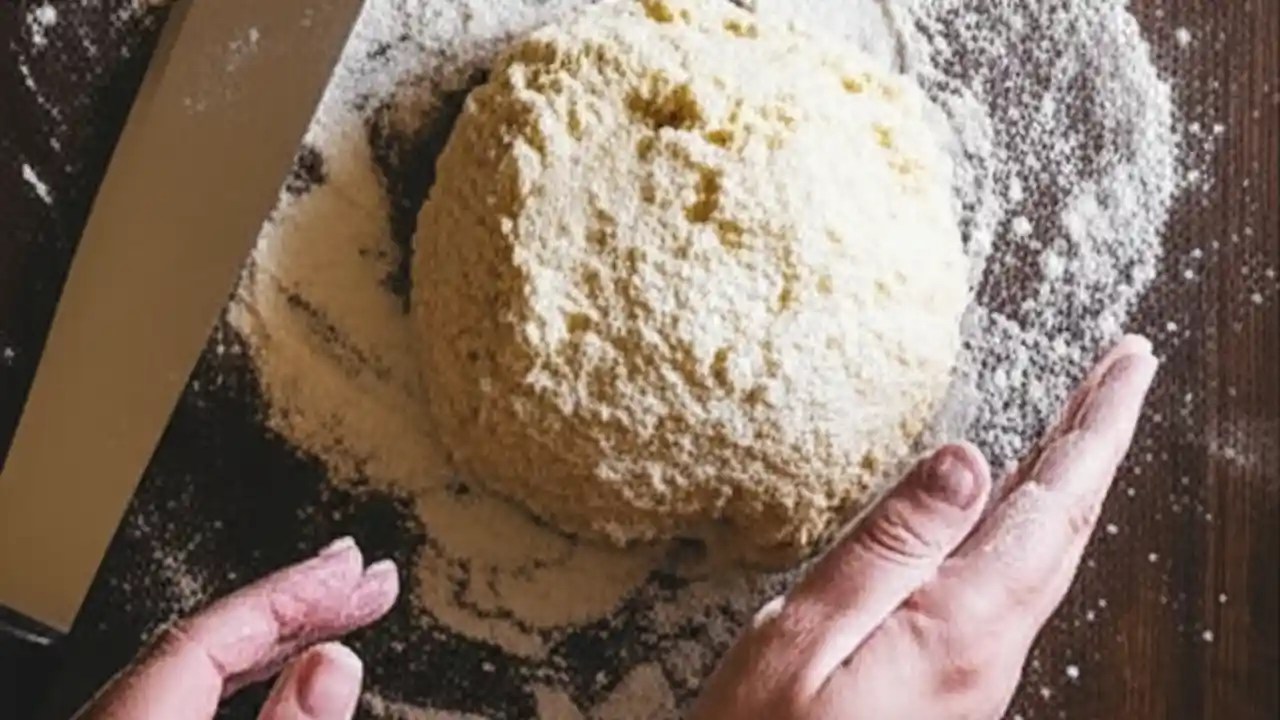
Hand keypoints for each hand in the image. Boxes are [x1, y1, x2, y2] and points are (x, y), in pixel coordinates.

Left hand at [75, 537, 399, 719]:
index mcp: (133, 714)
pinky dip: (243, 674)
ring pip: (198, 668)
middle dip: (295, 601)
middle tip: (363, 576)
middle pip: (207, 639)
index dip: (292, 589)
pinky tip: (280, 674)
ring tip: (339, 613)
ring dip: (276, 638)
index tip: (356, 569)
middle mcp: (118, 715)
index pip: (212, 627)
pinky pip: (186, 694)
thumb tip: (336, 662)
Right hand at [691, 335, 1157, 718]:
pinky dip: (1030, 523)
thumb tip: (965, 461)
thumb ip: (887, 548)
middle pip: (1064, 526)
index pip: (1052, 505)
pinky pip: (1013, 583)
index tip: (1130, 363)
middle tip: (1123, 369)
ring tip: (1080, 420)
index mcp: (960, 626)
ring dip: (1069, 478)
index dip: (1098, 426)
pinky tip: (1015, 505)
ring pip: (1043, 555)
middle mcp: (988, 650)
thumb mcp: (806, 633)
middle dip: (1097, 439)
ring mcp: (977, 670)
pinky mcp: (954, 680)